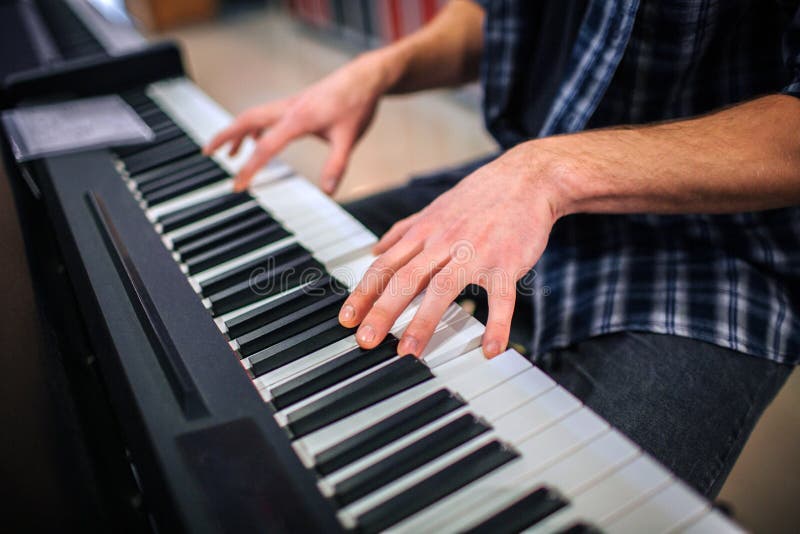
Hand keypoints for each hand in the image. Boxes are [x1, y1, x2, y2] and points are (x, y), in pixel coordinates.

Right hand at [204, 53, 388, 193]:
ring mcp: (291, 104)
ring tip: (226, 153)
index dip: (250, 168)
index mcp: (298, 118)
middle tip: (206, 152)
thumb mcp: (349, 138)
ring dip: (236, 131)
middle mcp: (289, 108)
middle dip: (224, 136)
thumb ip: (337, 165)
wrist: (366, 77)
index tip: (239, 186)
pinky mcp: (296, 103)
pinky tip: (256, 139)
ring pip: (254, 115)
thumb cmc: (357, 103)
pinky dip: (254, 127)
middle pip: (246, 120)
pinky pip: (266, 114)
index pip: (266, 146)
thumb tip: (328, 191)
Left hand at [338, 143, 565, 357]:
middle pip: (405, 279)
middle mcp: (444, 243)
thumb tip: (376, 248)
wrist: (526, 179)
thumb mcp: (435, 209)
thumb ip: (403, 231)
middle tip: (366, 340)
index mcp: (424, 233)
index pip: (385, 266)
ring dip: (424, 322)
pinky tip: (490, 349)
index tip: (347, 318)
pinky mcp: (506, 263)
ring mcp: (475, 253)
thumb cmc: (481, 197)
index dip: (363, 293)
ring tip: (410, 352)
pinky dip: (496, 325)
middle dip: (382, 311)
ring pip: (443, 289)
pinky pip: (500, 298)